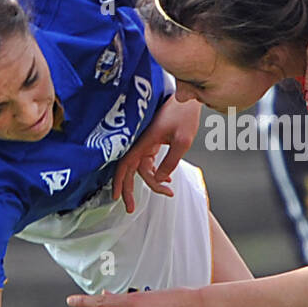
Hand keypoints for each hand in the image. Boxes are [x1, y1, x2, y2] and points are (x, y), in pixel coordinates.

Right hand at [112, 97, 200, 213]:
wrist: (189, 98)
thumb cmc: (185, 114)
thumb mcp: (182, 141)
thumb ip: (170, 161)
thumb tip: (159, 180)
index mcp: (144, 140)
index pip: (126, 164)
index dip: (119, 182)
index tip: (118, 198)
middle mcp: (141, 142)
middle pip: (130, 170)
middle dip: (130, 190)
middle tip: (131, 208)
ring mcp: (146, 142)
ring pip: (142, 168)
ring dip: (152, 182)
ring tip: (168, 192)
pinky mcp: (152, 142)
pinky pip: (149, 162)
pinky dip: (156, 173)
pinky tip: (167, 180)